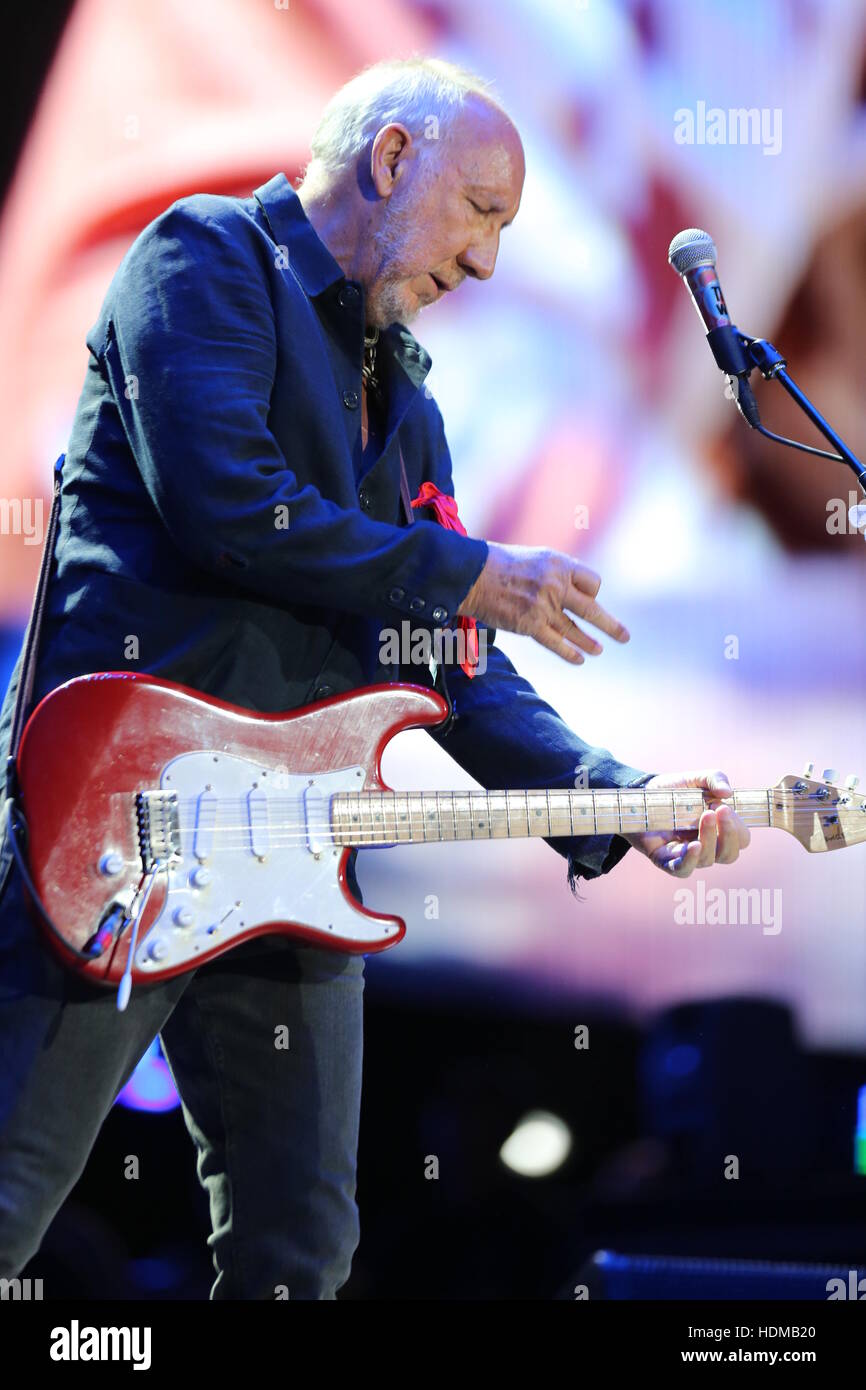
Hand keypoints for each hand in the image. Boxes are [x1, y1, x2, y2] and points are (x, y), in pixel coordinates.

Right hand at [456, 541, 629, 663]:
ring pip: (575, 629)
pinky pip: (557, 643)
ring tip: (600, 650)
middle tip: (625, 637)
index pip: (593, 583)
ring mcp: (545, 607)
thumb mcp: (535, 557)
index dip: (592, 592)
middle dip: (610, 625)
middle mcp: (556, 586)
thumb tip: (571, 587)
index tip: (587, 597)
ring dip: (590, 642)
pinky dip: (570, 652)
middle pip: (592, 608)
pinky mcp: (531, 625)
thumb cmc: (499, 564)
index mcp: (560, 565)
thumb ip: (555, 572)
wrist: (471, 575)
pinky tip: (579, 659)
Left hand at [623, 770, 750, 875]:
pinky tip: (694, 846)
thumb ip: (715, 779)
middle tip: (717, 810)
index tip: (724, 806)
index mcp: (719, 830)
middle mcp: (707, 846)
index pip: (741, 839)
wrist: (642, 793)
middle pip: (729, 854)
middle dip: (729, 834)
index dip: (737, 827)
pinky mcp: (666, 860)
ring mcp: (687, 855)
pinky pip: (683, 870)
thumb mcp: (696, 779)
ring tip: (703, 815)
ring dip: (709, 838)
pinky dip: (691, 860)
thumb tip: (728, 792)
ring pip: (708, 859)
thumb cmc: (674, 790)